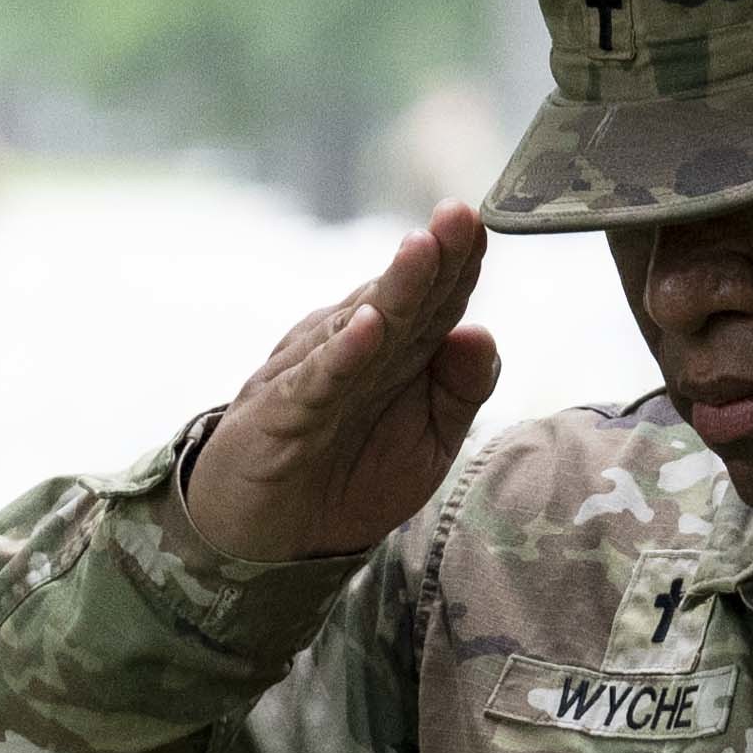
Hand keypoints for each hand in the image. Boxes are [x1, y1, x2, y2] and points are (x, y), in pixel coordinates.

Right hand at [172, 210, 501, 573]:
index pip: (435, 300)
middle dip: (432, 257)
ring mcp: (316, 378)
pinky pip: (315, 383)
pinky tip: (367, 329)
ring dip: (393, 289)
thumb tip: (482, 330)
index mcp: (397, 352)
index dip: (459, 264)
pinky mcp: (282, 417)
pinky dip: (341, 357)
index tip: (485, 224)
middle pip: (400, 299)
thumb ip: (461, 390)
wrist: (268, 538)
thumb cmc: (352, 480)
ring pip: (358, 326)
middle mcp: (355, 350)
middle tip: (458, 214)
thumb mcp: (430, 443)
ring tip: (422, 249)